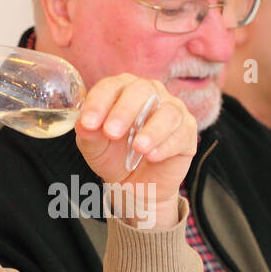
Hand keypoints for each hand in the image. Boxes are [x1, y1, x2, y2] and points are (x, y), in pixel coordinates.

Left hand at [74, 74, 196, 228]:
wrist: (135, 185)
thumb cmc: (115, 157)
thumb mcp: (95, 148)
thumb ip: (89, 134)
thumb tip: (84, 125)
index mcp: (123, 90)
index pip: (112, 86)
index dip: (99, 102)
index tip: (89, 123)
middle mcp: (151, 94)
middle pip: (143, 91)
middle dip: (126, 111)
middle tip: (112, 132)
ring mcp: (173, 111)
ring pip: (168, 112)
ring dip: (151, 130)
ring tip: (138, 148)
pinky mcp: (187, 133)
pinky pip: (182, 134)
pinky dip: (166, 146)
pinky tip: (152, 157)